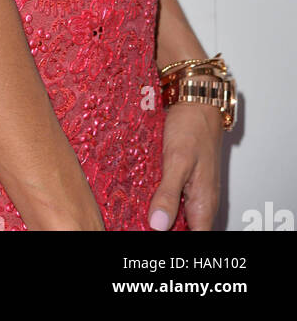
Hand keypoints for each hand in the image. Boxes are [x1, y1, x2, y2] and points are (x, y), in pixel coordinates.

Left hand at [147, 99, 223, 230]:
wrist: (195, 102)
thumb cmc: (192, 127)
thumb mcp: (177, 161)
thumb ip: (168, 194)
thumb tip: (159, 225)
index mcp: (203, 205)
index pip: (191, 238)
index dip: (170, 235)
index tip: (148, 229)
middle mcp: (201, 203)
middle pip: (180, 228)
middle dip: (160, 224)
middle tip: (136, 216)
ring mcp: (192, 192)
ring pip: (175, 213)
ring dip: (157, 210)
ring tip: (135, 204)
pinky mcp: (183, 180)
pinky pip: (171, 197)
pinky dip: (157, 196)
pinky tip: (141, 190)